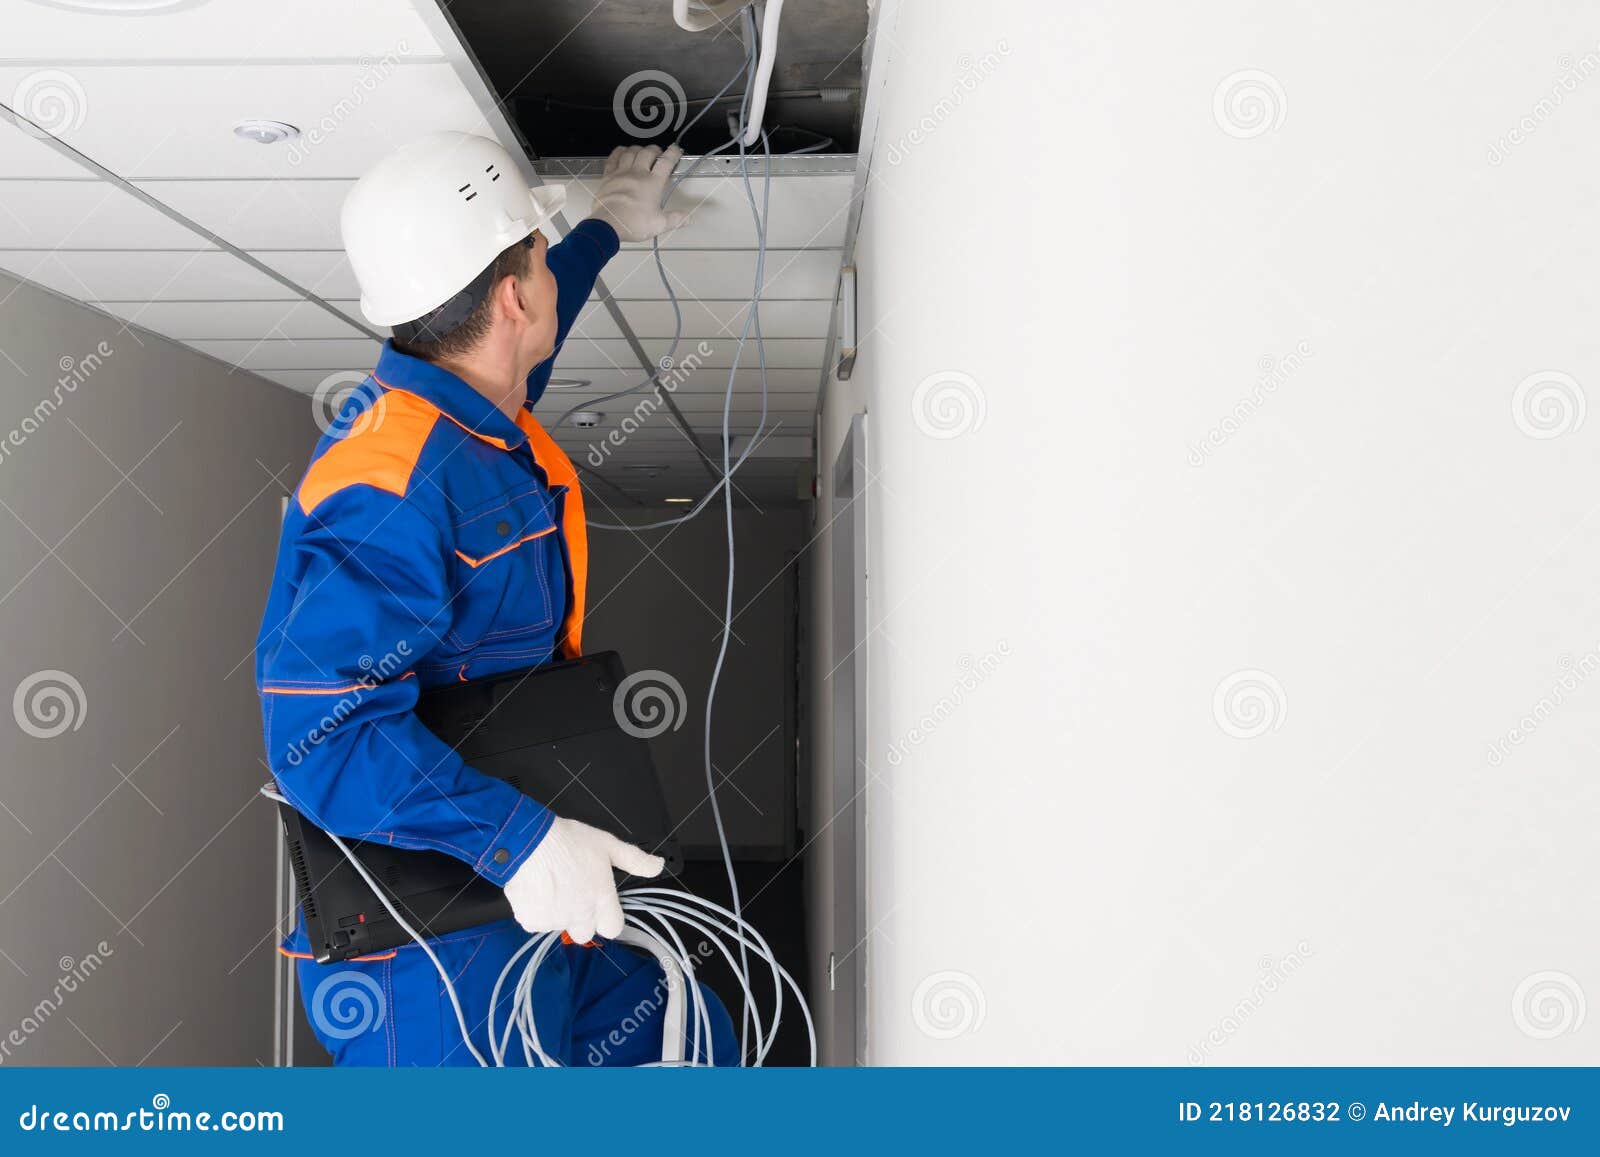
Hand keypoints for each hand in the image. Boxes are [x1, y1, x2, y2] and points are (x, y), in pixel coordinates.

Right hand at [502, 816, 663, 941]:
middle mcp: (581, 915)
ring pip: (558, 925)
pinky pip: (536, 922)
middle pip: (585, 933)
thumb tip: (659, 866)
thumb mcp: (608, 844)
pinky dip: (535, 910)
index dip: (607, 918)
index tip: (599, 903)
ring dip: (556, 912)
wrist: (528, 842)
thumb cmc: (569, 840)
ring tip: (550, 884)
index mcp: (601, 899)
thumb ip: (635, 859)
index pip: (613, 928)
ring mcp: (555, 921)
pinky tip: (534, 889)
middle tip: (571, 892)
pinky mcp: (531, 922)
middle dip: (580, 918)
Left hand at [589, 144, 690, 242]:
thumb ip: (676, 219)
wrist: (608, 225)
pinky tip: (622, 151)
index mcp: (653, 183)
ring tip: (642, 152)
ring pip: (631, 152)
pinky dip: (619, 152)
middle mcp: (638, 173)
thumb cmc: (634, 224)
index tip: (676, 149)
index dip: (673, 153)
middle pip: (647, 152)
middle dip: (655, 149)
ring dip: (638, 149)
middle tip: (658, 153)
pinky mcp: (608, 176)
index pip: (666, 162)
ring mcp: (621, 172)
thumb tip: (689, 218)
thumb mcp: (659, 225)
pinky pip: (613, 158)